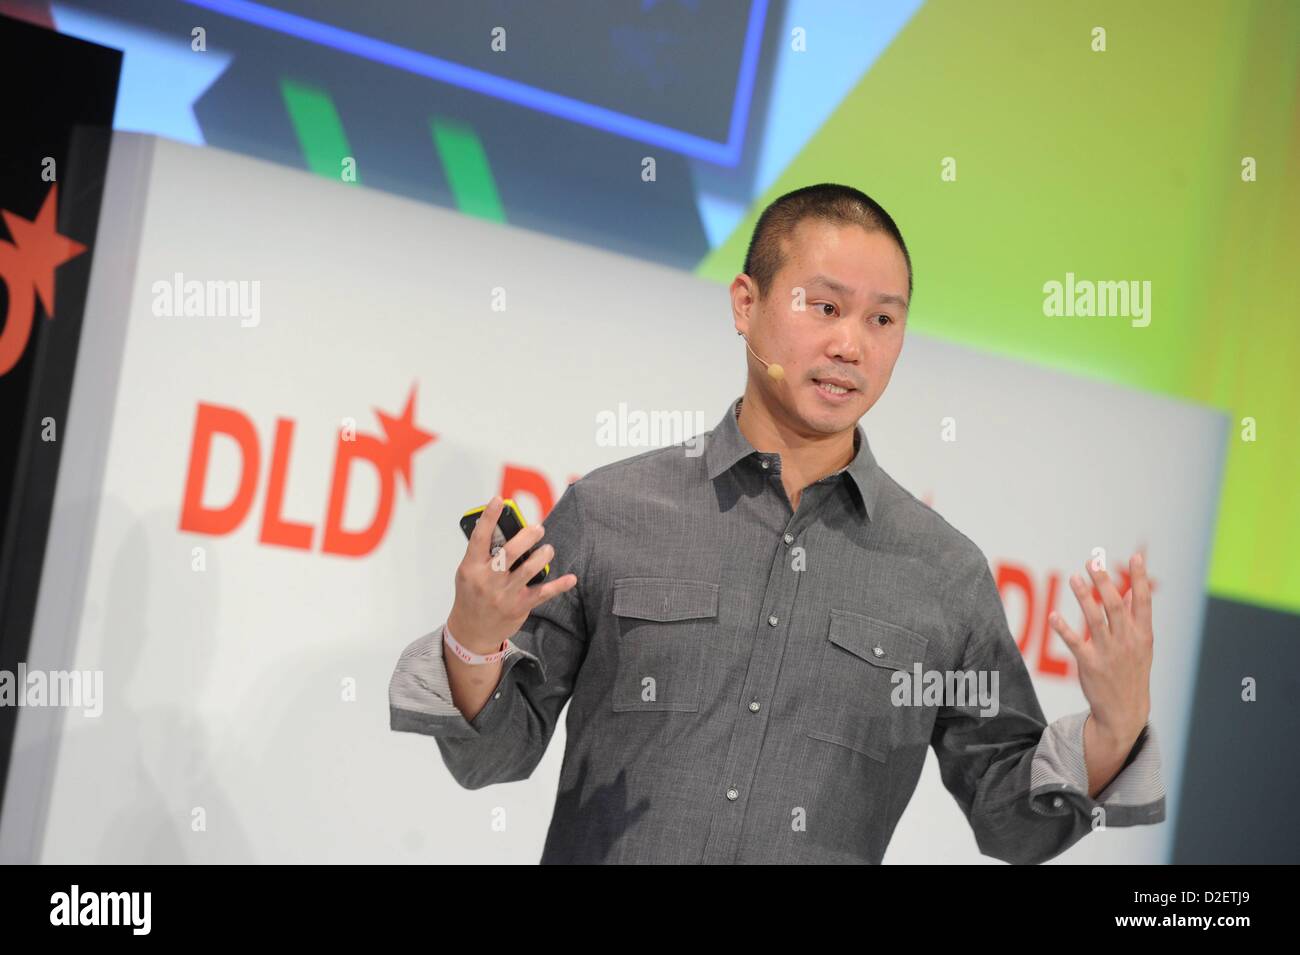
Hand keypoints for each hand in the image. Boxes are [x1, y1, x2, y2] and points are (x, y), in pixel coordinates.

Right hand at [447, 495, 578, 653]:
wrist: (471, 632)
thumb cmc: (472, 595)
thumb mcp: (469, 573)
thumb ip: (483, 553)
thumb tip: (504, 529)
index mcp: (472, 567)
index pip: (479, 538)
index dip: (489, 517)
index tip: (498, 500)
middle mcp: (488, 580)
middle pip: (510, 552)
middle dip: (526, 537)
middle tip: (538, 528)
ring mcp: (504, 594)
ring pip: (528, 570)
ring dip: (543, 556)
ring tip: (548, 549)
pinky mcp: (520, 606)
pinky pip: (543, 593)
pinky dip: (559, 585)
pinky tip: (571, 578)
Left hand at [1048, 550, 1152, 746]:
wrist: (1125, 712)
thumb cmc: (1132, 672)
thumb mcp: (1141, 646)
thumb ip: (1134, 617)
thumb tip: (1131, 590)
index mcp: (1143, 634)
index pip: (1144, 601)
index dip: (1141, 578)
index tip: (1136, 557)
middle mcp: (1128, 641)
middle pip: (1116, 606)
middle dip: (1104, 582)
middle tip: (1093, 562)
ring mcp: (1109, 653)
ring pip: (1095, 619)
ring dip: (1083, 597)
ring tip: (1074, 577)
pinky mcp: (1090, 664)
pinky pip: (1075, 642)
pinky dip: (1063, 628)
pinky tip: (1053, 615)